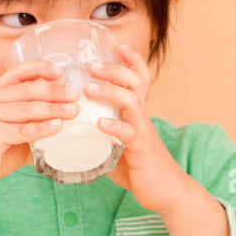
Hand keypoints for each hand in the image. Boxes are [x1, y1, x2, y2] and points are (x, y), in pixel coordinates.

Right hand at [0, 60, 81, 196]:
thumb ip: (28, 127)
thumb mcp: (7, 134)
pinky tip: (58, 126)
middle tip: (76, 94)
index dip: (38, 68)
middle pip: (26, 90)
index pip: (15, 72)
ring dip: (53, 108)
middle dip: (54, 91)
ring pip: (26, 109)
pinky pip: (21, 130)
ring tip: (74, 110)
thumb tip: (61, 126)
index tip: (59, 72)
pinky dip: (42, 128)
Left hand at [85, 42, 191, 213]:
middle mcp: (142, 116)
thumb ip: (99, 134)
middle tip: (91, 64)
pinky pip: (129, 133)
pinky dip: (114, 126)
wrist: (164, 190)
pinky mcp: (141, 148)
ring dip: (110, 91)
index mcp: (137, 112)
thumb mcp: (117, 144)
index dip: (131, 59)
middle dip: (114, 68)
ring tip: (89, 89)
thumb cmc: (139, 167)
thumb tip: (70, 132)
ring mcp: (142, 131)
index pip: (139, 77)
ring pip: (131, 101)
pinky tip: (100, 124)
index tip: (115, 44)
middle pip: (134, 82)